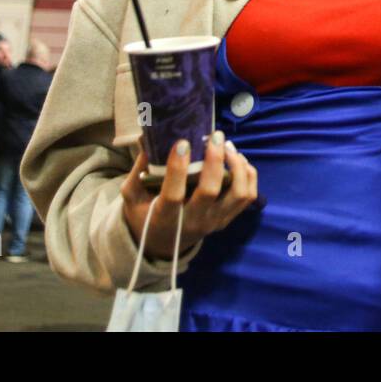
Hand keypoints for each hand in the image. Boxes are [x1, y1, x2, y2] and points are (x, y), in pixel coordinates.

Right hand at [120, 132, 257, 261]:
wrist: (161, 244)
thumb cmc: (144, 214)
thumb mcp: (132, 197)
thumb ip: (137, 171)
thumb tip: (147, 139)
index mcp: (165, 217)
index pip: (174, 195)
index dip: (178, 168)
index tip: (182, 143)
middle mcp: (193, 221)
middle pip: (211, 192)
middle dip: (215, 160)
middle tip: (214, 137)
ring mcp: (214, 222)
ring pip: (238, 194)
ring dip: (237, 166)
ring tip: (227, 146)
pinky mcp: (227, 219)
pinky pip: (248, 196)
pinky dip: (248, 174)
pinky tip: (237, 159)